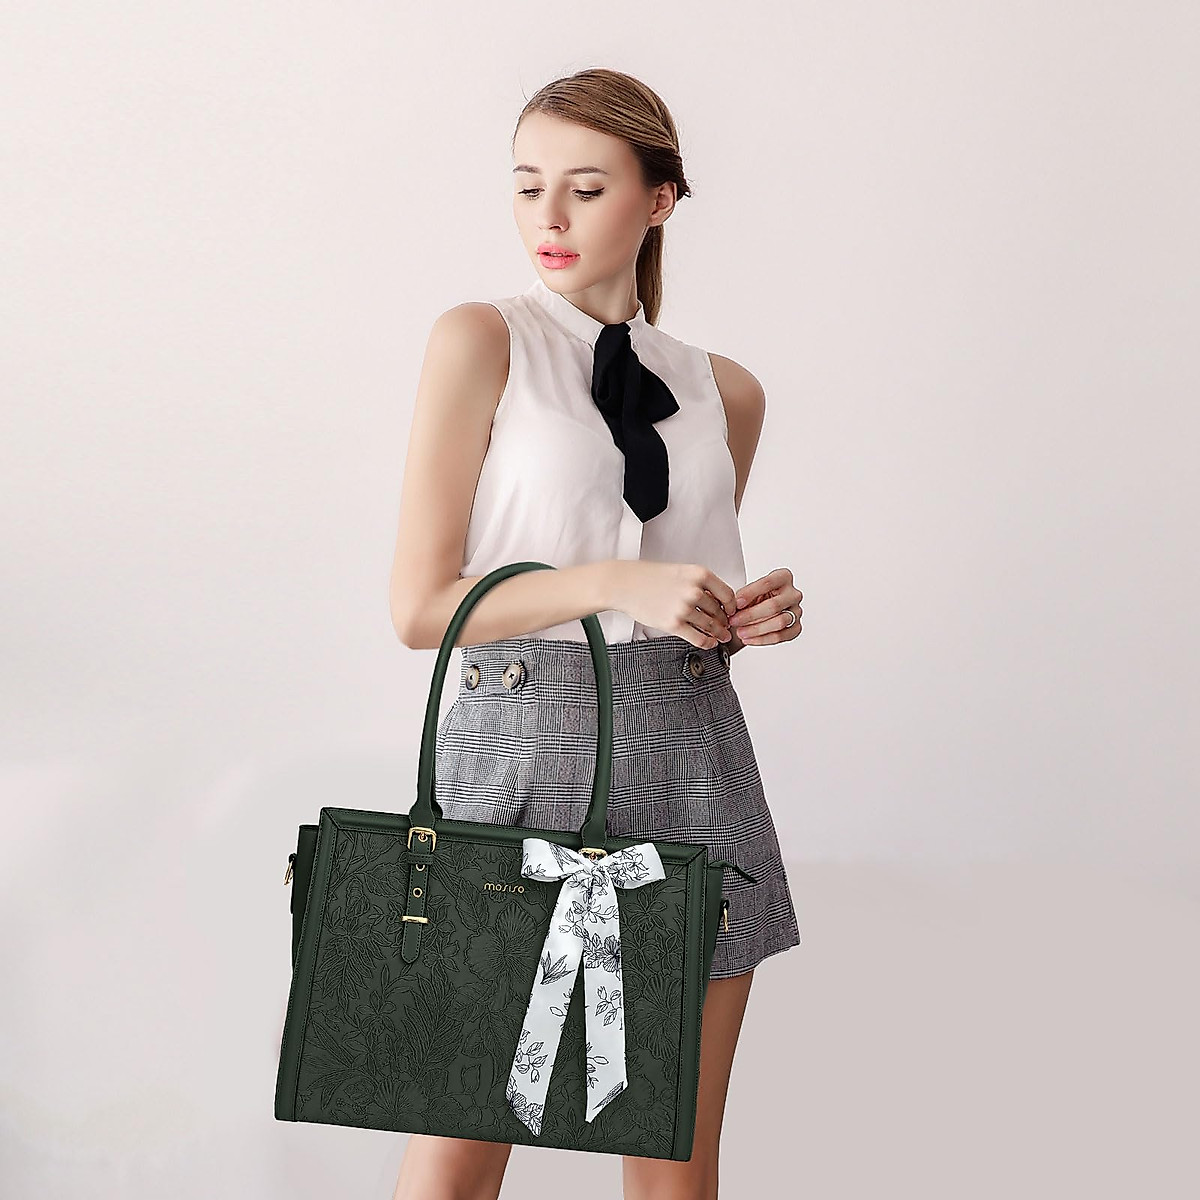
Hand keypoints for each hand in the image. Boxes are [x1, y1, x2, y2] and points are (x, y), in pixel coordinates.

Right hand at [610, 561, 737, 649]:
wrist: (624, 584)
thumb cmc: (649, 577)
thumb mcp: (680, 571)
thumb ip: (700, 583)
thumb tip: (716, 599)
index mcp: (699, 574)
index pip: (727, 594)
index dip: (732, 605)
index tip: (731, 611)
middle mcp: (694, 591)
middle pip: (720, 611)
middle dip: (724, 621)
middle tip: (727, 626)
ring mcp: (684, 608)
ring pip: (711, 626)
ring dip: (718, 633)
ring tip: (721, 636)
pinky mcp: (673, 624)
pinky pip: (698, 638)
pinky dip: (707, 642)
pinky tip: (710, 642)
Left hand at [727, 567, 802, 646]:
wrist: (764, 609)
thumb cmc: (758, 597)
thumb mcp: (749, 591)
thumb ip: (744, 596)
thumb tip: (734, 605)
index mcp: (783, 577)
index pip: (767, 584)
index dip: (750, 594)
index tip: (736, 603)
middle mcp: (793, 594)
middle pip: (774, 606)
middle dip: (751, 615)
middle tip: (734, 620)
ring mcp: (797, 611)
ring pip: (779, 622)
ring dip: (756, 629)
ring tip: (740, 632)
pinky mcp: (796, 628)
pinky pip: (781, 636)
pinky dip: (762, 640)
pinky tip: (749, 639)